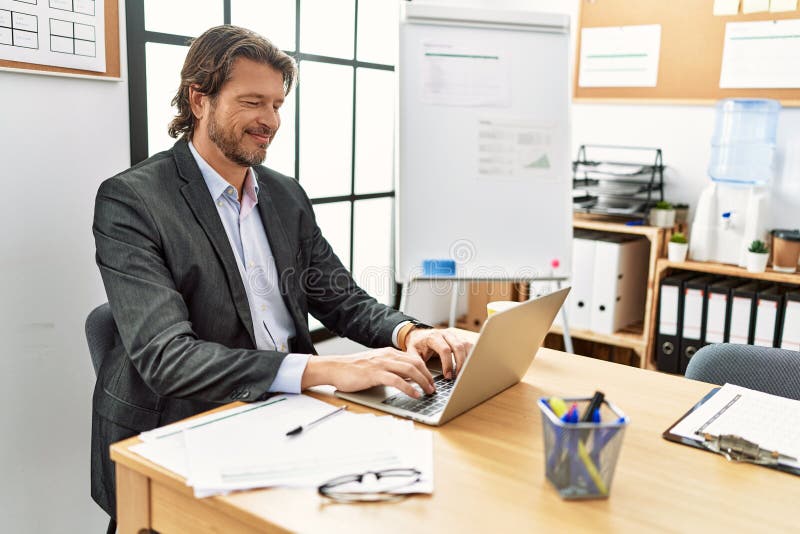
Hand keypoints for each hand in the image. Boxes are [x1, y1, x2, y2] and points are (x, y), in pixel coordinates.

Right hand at [301, 348, 434, 397]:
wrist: (334, 368)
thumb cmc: (353, 370)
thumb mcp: (375, 366)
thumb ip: (390, 369)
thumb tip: (407, 379)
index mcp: (388, 353)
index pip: (414, 358)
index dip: (426, 369)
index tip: (431, 380)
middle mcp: (387, 356)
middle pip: (415, 363)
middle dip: (428, 376)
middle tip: (433, 388)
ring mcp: (381, 364)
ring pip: (409, 370)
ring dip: (422, 381)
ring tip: (428, 391)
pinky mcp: (375, 374)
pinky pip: (397, 380)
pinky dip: (409, 388)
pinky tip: (414, 395)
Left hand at [405, 328, 478, 379]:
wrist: (419, 335)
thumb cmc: (417, 345)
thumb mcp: (412, 353)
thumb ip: (418, 363)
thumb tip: (424, 376)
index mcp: (433, 337)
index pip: (445, 350)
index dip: (448, 364)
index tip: (448, 376)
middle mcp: (445, 334)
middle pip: (458, 347)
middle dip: (460, 364)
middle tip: (457, 377)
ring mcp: (453, 335)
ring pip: (466, 345)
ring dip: (467, 360)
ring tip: (464, 373)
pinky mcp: (459, 337)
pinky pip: (469, 345)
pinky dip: (471, 355)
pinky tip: (469, 365)